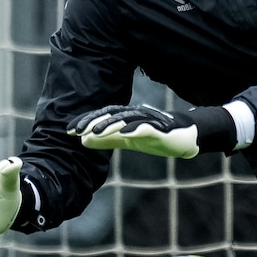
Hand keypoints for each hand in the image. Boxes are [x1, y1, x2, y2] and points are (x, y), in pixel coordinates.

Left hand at [67, 104, 235, 158]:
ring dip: (110, 125)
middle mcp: (137, 115)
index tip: (68, 130)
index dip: (86, 121)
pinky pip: (147, 127)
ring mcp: (150, 121)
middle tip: (76, 131)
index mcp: (127, 118)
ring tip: (94, 133)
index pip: (103, 116)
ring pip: (127, 119)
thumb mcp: (128, 141)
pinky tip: (125, 134)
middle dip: (93, 121)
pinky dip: (135, 128)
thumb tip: (82, 141)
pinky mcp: (162, 128)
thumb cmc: (157, 137)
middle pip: (112, 114)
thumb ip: (107, 140)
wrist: (188, 138)